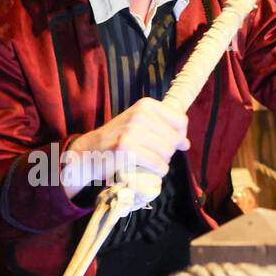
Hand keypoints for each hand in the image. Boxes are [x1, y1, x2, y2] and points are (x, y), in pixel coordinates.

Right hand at [62, 97, 188, 199]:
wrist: (89, 151)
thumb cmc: (117, 138)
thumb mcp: (138, 124)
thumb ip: (162, 129)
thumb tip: (187, 144)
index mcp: (145, 105)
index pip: (180, 120)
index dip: (180, 135)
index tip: (172, 143)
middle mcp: (139, 115)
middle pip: (174, 138)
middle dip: (169, 151)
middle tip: (155, 155)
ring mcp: (132, 132)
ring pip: (167, 152)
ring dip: (163, 162)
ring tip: (150, 162)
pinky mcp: (127, 150)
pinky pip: (157, 164)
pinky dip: (159, 171)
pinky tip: (151, 170)